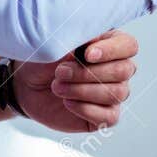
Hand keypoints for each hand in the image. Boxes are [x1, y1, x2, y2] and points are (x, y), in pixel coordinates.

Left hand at [12, 29, 137, 133]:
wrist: (27, 85)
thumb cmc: (44, 60)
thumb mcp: (57, 44)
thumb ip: (77, 39)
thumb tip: (95, 39)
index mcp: (110, 45)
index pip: (129, 45)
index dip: (111, 50)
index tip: (86, 54)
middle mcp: (117, 69)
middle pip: (124, 71)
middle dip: (88, 73)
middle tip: (60, 72)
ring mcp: (112, 93)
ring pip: (117, 93)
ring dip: (83, 90)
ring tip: (57, 87)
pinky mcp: (104, 115)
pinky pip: (110, 116)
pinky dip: (86, 109)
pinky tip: (67, 102)